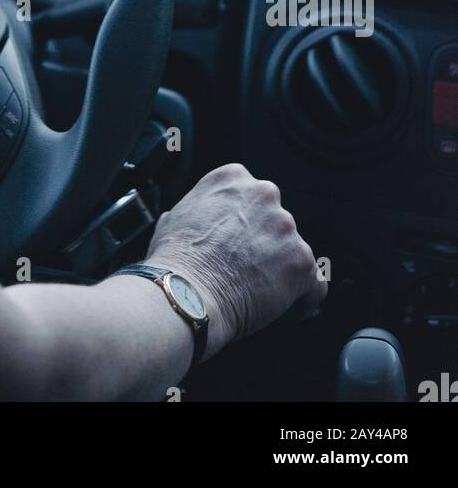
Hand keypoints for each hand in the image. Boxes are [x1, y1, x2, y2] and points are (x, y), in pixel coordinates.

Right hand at [144, 163, 324, 358]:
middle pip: (276, 222)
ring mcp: (286, 226)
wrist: (185, 294)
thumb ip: (197, 210)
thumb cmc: (175, 261)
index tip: (240, 245)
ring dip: (282, 270)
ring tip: (260, 294)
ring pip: (294, 251)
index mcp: (233, 178)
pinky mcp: (302, 260)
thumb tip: (194, 219)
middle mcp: (264, 194)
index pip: (253, 197)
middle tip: (248, 271)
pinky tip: (285, 309)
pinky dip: (303, 298)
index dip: (247, 225)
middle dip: (266, 246)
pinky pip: (314, 283)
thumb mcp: (174, 217)